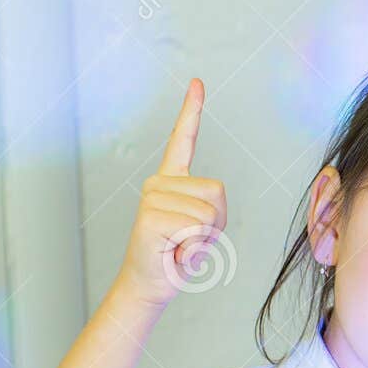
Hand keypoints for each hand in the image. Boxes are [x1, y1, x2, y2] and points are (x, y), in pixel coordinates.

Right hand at [116, 78, 228, 308]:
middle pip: (217, 192)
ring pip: (209, 214)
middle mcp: (158, 183)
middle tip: (191, 240)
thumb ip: (209, 210)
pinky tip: (174, 251)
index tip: (197, 82)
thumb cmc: (176, 255)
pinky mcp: (150, 216)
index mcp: (171, 180)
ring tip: (181, 246)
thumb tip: (202, 218)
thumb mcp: (203, 229)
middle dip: (216, 223)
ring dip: (204, 238)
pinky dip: (194, 248)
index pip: (182, 140)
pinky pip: (196, 228)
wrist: (150, 285)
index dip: (191, 111)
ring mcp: (151, 197)